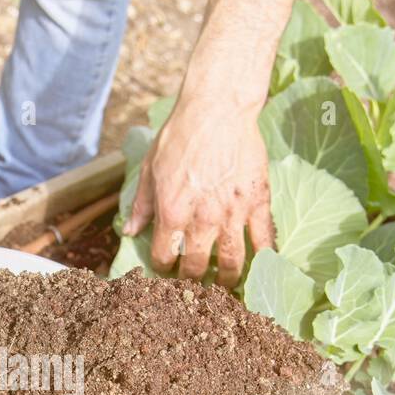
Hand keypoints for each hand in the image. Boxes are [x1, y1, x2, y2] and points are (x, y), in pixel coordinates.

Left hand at [123, 97, 274, 287]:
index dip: (163, 267)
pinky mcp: (258, 202)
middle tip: (194, 284)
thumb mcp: (150, 168)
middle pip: (196, 267)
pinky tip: (262, 267)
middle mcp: (202, 220)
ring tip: (224, 285)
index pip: (164, 256)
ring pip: (231, 262)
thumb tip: (131, 231)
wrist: (218, 109)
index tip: (166, 269)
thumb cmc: (180, 135)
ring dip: (226, 279)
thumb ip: (141, 204)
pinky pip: (264, 239)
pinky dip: (264, 257)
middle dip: (192, 281)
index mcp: (172, 213)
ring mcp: (233, 214)